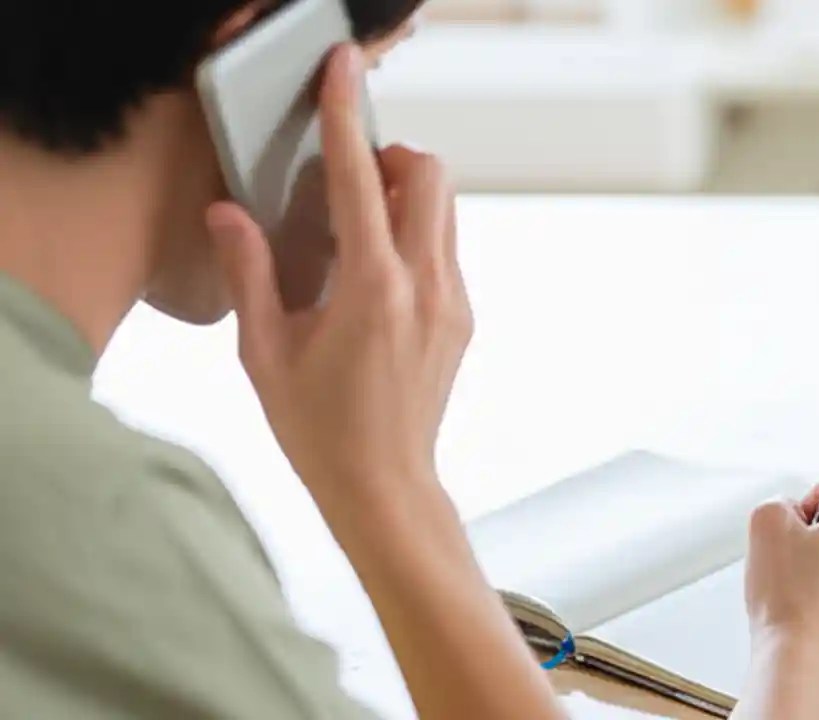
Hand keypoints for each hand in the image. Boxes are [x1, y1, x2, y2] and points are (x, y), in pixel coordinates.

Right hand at [206, 44, 471, 517]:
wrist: (385, 485)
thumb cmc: (320, 429)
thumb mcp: (265, 351)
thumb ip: (250, 272)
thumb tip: (229, 215)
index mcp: (373, 290)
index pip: (360, 179)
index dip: (347, 114)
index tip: (343, 71)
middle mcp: (426, 286)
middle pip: (429, 175)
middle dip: (389, 156)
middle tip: (347, 180)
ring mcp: (453, 301)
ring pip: (444, 208)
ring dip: (406, 194)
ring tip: (358, 228)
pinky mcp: (463, 317)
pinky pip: (446, 247)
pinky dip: (416, 233)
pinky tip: (377, 272)